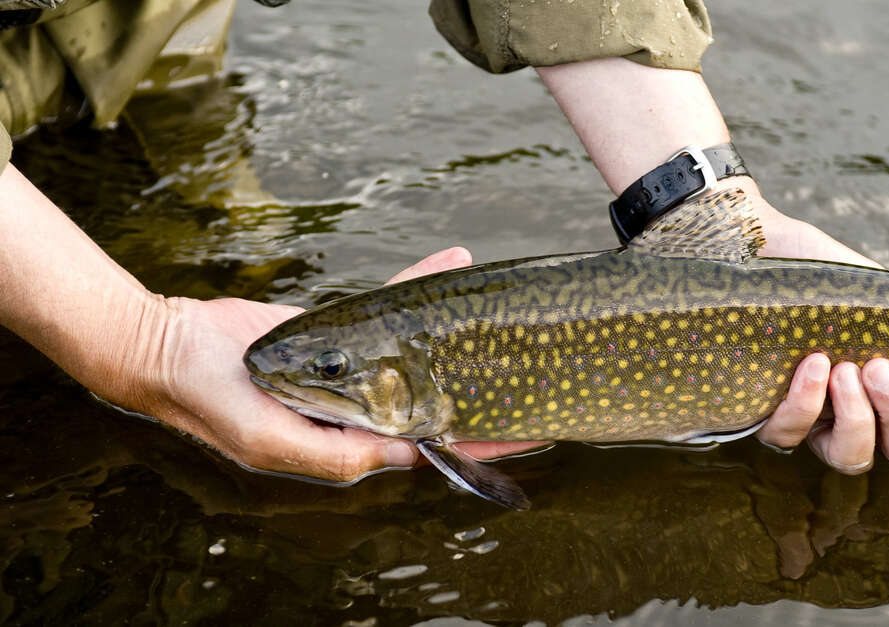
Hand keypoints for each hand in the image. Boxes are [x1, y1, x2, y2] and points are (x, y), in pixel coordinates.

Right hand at [118, 248, 540, 483]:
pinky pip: (388, 312)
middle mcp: (357, 413)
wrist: (166, 344)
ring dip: (460, 331)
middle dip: (486, 387)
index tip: (528, 430)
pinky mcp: (337, 335)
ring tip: (505, 310)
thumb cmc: (212, 402)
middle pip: (438, 401)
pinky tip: (449, 261)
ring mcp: (350, 372)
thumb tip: (409, 454)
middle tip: (537, 370)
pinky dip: (417, 285)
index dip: (481, 439)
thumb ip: (339, 454)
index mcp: (348, 447)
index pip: (432, 445)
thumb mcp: (272, 440)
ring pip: (422, 352)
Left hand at [740, 186, 888, 472]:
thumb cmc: (830, 280)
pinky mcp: (771, 421)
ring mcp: (819, 428)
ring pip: (853, 459)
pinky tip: (813, 364)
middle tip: (880, 367)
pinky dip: (805, 403)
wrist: (767, 253)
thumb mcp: (883, 296)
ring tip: (845, 369)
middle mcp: (866, 420)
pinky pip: (790, 435)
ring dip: (857, 418)